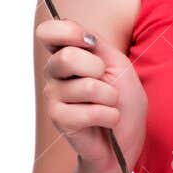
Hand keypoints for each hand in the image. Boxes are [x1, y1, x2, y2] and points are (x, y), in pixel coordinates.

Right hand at [35, 17, 146, 172]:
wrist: (124, 140)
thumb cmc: (123, 100)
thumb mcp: (117, 64)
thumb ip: (98, 46)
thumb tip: (84, 35)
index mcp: (66, 53)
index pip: (48, 32)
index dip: (68, 32)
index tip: (90, 43)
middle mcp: (54, 73)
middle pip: (68, 57)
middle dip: (99, 70)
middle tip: (106, 82)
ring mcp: (53, 96)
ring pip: (87, 87)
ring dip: (110, 98)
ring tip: (108, 105)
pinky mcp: (59, 119)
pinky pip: (90, 111)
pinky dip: (109, 116)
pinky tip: (106, 122)